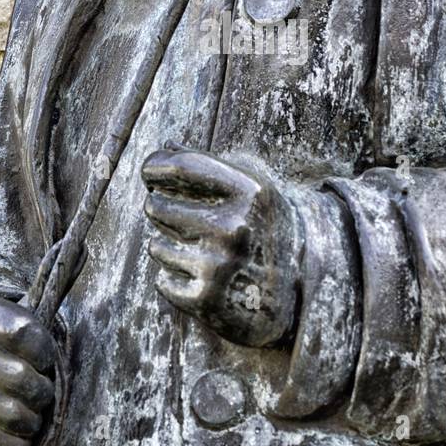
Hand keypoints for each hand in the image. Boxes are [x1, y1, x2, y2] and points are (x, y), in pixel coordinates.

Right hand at [0, 296, 56, 445]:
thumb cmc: (6, 348)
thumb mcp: (22, 326)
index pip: (24, 333)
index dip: (45, 354)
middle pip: (18, 376)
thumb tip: (61, 349)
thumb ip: (40, 334)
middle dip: (41, 393)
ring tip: (32, 418)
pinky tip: (19, 441)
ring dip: (31, 421)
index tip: (45, 363)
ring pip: (7, 412)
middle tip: (42, 396)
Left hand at [141, 148, 295, 345]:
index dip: (155, 165)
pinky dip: (173, 279)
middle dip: (159, 208)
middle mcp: (234, 227)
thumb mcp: (253, 191)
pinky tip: (201, 278)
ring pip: (156, 244)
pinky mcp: (206, 298)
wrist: (296, 294)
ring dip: (168, 246)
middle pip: (157, 205)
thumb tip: (166, 147)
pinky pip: (162, 279)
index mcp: (249, 193)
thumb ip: (211, 166)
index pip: (181, 167)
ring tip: (199, 251)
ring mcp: (219, 264)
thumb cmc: (266, 231)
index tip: (149, 171)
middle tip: (180, 217)